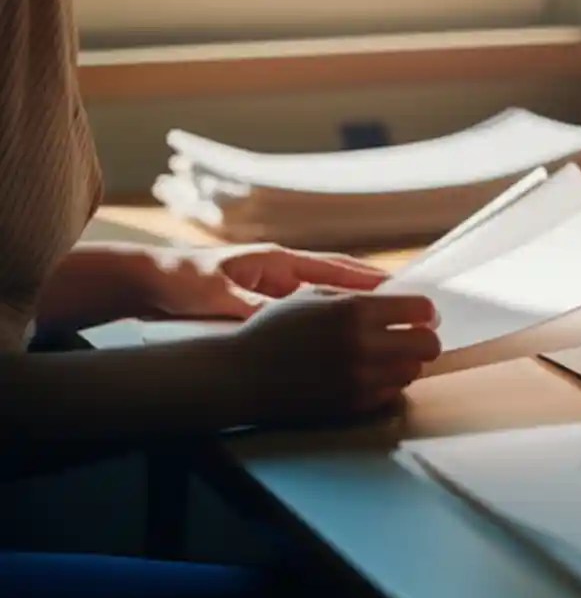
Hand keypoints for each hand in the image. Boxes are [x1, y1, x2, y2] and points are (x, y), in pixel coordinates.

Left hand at [146, 244, 387, 319]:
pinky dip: (333, 319)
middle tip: (409, 307)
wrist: (152, 282)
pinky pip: (311, 310)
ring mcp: (278, 285)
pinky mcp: (269, 301)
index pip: (334, 267)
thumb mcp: (217, 295)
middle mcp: (283, 270)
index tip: (400, 289)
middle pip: (341, 279)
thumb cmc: (183, 282)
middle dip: (375, 292)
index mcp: (277, 260)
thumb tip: (279, 315)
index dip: (369, 279)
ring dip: (357, 306)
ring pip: (329, 296)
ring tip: (390, 323)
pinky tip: (348, 336)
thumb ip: (249, 304)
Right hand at [232, 290, 440, 423]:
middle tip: (411, 336)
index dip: (424, 312)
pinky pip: (392, 392)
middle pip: (428, 345)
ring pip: (413, 371)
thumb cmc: (277, 328)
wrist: (243, 374)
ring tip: (385, 355)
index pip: (421, 310)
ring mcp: (360, 379)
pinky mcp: (355, 405)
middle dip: (423, 338)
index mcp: (354, 310)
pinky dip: (388, 382)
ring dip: (406, 361)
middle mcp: (363, 345)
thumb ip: (361, 296)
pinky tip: (368, 373)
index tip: (419, 315)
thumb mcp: (316, 295)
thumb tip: (402, 298)